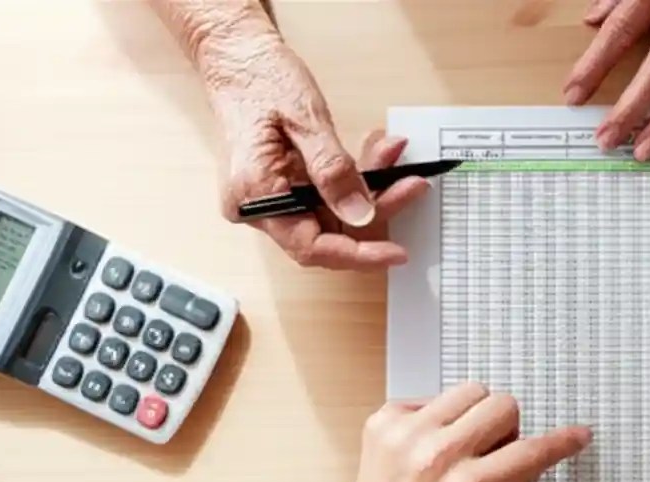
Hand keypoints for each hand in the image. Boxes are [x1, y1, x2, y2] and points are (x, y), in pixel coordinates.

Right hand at [206, 38, 426, 269]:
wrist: (238, 58)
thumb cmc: (261, 79)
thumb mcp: (305, 120)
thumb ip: (333, 171)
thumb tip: (361, 215)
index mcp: (255, 194)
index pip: (310, 247)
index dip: (356, 254)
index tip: (394, 252)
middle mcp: (258, 207)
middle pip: (327, 233)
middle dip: (374, 211)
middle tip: (411, 186)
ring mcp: (271, 200)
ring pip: (332, 215)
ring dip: (369, 189)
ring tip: (392, 155)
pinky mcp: (285, 188)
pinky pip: (326, 197)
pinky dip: (354, 179)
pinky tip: (376, 155)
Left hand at [335, 383, 592, 481]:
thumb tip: (533, 453)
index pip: (531, 452)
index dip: (561, 443)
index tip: (578, 434)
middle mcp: (437, 455)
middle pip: (502, 405)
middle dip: (507, 428)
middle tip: (494, 455)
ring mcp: (407, 434)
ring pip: (469, 391)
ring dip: (474, 417)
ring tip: (459, 449)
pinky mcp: (383, 422)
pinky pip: (430, 399)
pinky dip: (437, 420)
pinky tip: (427, 451)